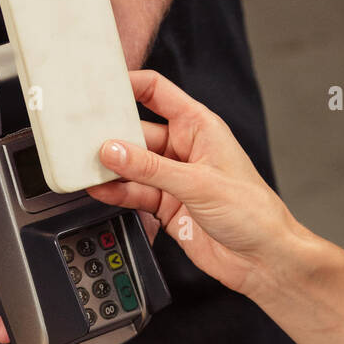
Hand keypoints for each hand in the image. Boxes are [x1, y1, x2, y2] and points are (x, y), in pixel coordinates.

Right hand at [88, 69, 306, 302]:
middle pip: (137, 131)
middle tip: (81, 135)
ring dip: (111, 167)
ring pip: (133, 166)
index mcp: (199, 127)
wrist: (262, 259)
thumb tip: (114, 151)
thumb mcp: (199, 183)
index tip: (101, 87)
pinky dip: (117, 192)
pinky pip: (135, 193)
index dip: (129, 85)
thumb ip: (152, 168)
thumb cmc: (252, 213)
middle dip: (111, 134)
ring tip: (85, 165)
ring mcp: (174, 179)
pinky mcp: (167, 207)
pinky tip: (100, 189)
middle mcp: (184, 149)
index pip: (158, 93)